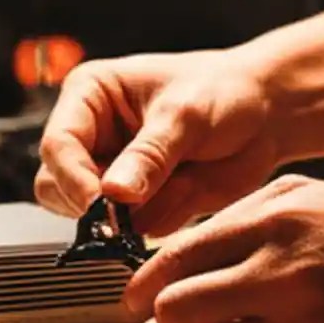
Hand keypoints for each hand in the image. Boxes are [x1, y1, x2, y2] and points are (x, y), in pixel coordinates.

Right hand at [36, 49, 278, 235]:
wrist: (267, 115)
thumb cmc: (225, 92)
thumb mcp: (187, 114)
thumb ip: (149, 155)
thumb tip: (113, 194)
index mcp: (88, 98)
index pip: (57, 145)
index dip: (73, 178)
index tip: (99, 204)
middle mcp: (89, 139)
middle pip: (56, 186)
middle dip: (95, 204)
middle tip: (132, 211)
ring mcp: (109, 176)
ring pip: (89, 217)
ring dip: (134, 214)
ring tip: (181, 182)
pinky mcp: (133, 206)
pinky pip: (131, 230)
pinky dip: (162, 219)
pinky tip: (190, 189)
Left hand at [126, 174, 323, 322]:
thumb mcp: (296, 197)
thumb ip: (226, 223)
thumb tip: (156, 266)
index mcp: (272, 225)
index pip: (170, 264)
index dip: (139, 290)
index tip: (131, 304)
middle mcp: (286, 278)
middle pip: (174, 318)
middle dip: (172, 322)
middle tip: (192, 320)